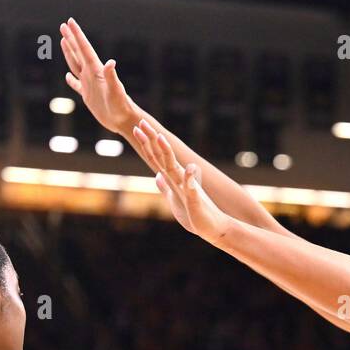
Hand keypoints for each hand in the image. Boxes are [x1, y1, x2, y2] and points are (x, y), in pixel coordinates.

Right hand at [60, 18, 137, 134]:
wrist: (123, 119)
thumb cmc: (121, 106)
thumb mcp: (116, 90)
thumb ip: (111, 76)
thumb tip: (111, 62)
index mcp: (96, 70)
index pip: (84, 49)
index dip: (76, 35)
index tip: (69, 22)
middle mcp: (92, 74)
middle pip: (78, 53)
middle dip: (70, 39)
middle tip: (63, 26)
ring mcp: (89, 84)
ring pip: (75, 65)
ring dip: (69, 53)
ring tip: (63, 41)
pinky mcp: (88, 96)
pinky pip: (76, 85)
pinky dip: (71, 80)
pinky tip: (67, 76)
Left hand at [132, 119, 232, 242]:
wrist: (212, 227)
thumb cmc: (194, 214)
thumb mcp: (174, 200)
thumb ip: (165, 187)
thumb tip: (157, 175)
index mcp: (174, 178)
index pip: (157, 158)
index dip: (147, 143)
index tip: (137, 128)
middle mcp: (180, 179)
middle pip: (163, 156)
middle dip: (152, 140)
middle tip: (141, 122)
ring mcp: (188, 187)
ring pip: (175, 167)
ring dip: (167, 152)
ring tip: (160, 137)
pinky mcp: (195, 200)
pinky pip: (192, 188)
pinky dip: (190, 178)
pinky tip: (189, 168)